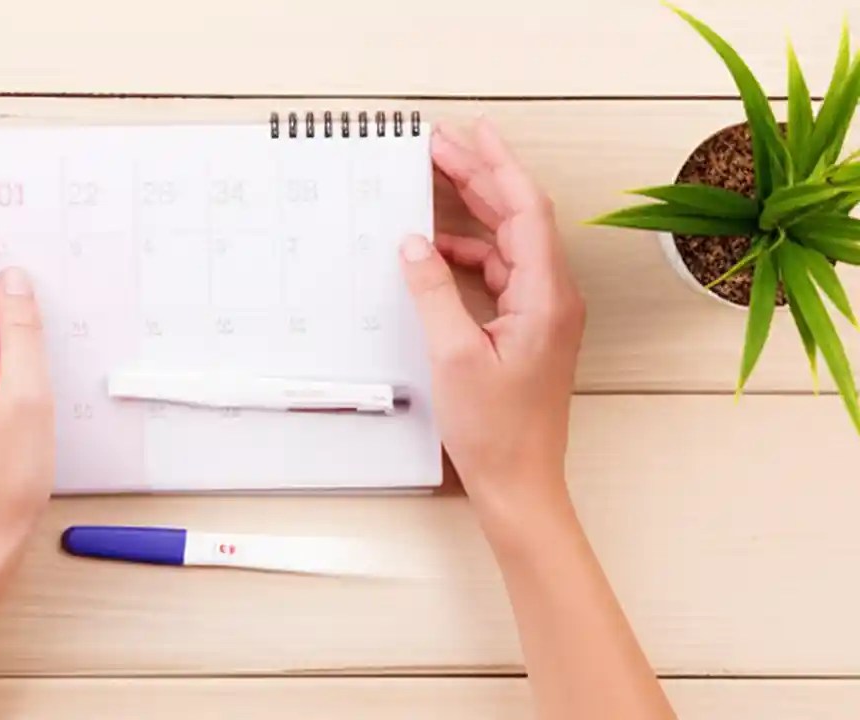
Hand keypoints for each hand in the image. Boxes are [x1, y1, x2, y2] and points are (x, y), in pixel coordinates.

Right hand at [400, 119, 584, 525]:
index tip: (474, 132)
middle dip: (480, 177)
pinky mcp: (528, 329)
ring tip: (436, 183)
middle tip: (441, 146)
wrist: (520, 484)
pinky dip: (470, 255)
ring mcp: (542, 313)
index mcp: (546, 297)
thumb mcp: (454, 357)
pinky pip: (500, 274)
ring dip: (473, 212)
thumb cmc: (498, 432)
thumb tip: (413, 245)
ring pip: (508, 243)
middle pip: (517, 218)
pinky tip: (438, 251)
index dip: (499, 165)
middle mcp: (552, 297)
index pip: (525, 211)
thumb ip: (433, 294)